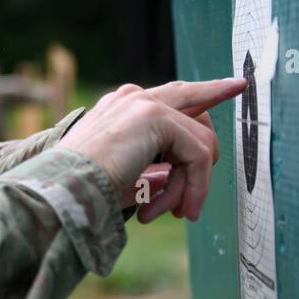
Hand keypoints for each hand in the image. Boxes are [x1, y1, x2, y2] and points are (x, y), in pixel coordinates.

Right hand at [59, 78, 245, 221]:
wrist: (61, 189)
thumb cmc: (84, 190)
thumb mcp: (126, 175)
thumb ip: (155, 167)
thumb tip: (177, 179)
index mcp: (119, 109)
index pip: (173, 94)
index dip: (207, 91)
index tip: (236, 85)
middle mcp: (131, 98)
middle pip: (194, 100)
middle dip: (214, 131)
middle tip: (213, 170)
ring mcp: (143, 103)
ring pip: (199, 142)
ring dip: (191, 185)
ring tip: (172, 213)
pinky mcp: (155, 117)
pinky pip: (198, 155)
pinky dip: (193, 186)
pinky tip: (176, 208)